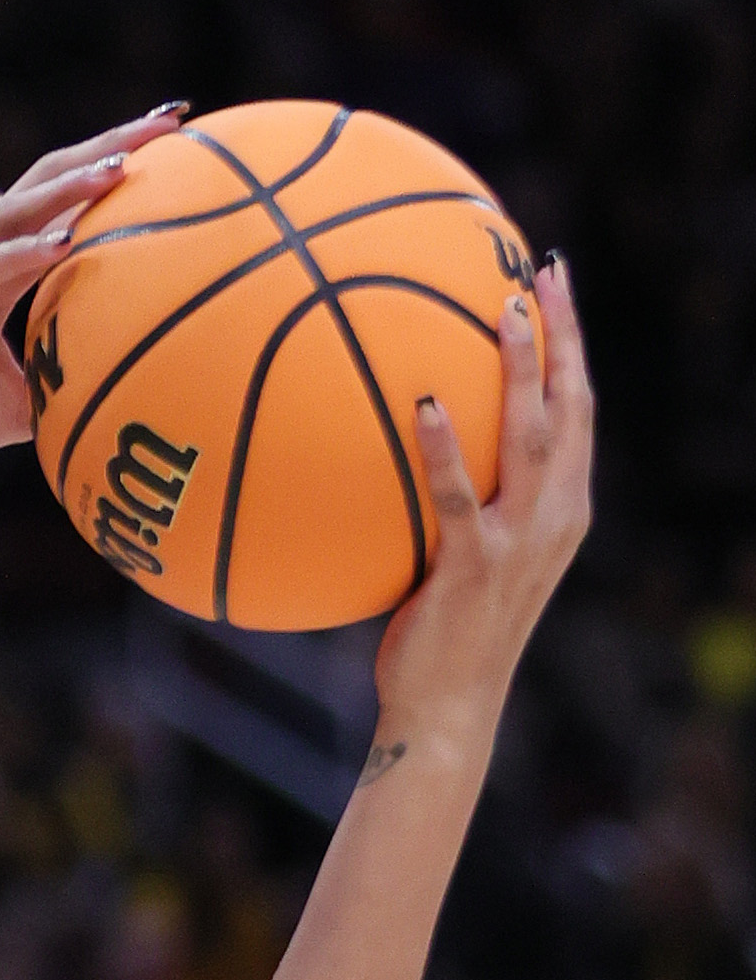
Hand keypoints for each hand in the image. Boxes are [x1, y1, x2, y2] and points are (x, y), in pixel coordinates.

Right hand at [0, 110, 182, 471]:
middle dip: (109, 147)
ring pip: (16, 213)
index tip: (177, 139)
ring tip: (122, 166)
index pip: (64, 201)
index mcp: (0, 266)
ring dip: (69, 190)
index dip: (115, 166)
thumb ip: (63, 390)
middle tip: (168, 119)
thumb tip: (125, 411)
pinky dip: (21, 255)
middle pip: (49, 182)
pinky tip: (61, 244)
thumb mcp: (15, 405)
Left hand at [373, 260, 590, 733]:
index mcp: (562, 510)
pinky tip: (423, 404)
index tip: (553, 284)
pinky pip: (457, 497)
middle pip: (573, 405)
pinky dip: (444, 448)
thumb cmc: (441, 635)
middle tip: (544, 269)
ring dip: (522, 367)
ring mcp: (520, 542)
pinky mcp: (473, 568)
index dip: (570, 345)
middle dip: (563, 333)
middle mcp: (556, 517)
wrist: (448, 710)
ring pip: (533, 436)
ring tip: (504, 307)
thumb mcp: (462, 557)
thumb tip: (401, 443)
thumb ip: (456, 502)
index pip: (578, 411)